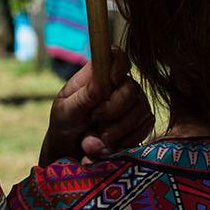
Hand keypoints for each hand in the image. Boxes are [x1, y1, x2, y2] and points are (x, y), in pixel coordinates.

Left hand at [42, 50, 151, 164]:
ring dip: (119, 128)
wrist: (71, 153)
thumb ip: (82, 98)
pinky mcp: (140, 122)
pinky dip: (128, 139)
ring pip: (141, 108)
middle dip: (114, 109)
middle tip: (95, 120)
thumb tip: (100, 84)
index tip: (113, 80)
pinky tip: (112, 145)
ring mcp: (131, 103)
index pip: (116, 56)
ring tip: (99, 139)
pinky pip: (145, 126)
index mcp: (97, 76)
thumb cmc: (65, 126)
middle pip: (131, 87)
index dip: (119, 64)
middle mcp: (118, 86)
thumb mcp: (64, 112)